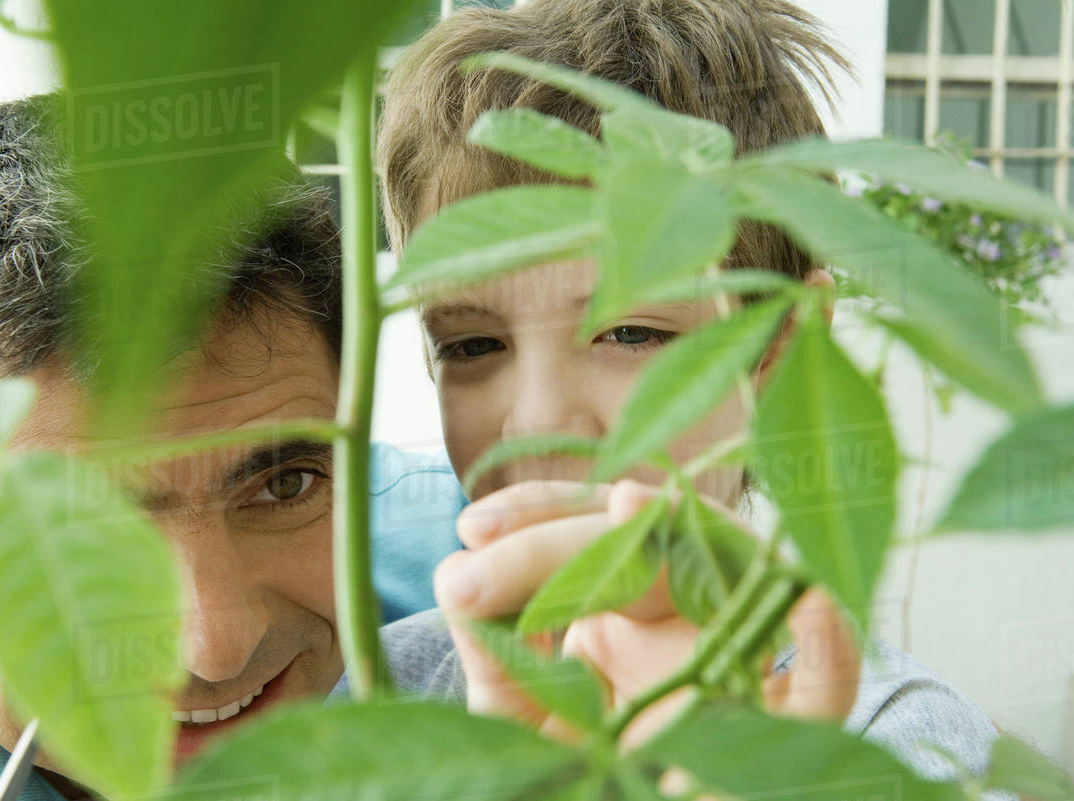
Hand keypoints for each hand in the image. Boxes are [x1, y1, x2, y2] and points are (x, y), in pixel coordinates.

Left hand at [434, 479, 860, 751]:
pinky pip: (825, 690)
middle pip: (649, 545)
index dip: (539, 517)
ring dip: (679, 538)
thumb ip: (494, 648)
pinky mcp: (780, 737)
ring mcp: (734, 671)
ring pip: (729, 578)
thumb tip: (456, 570)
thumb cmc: (570, 779)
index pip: (595, 537)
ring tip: (625, 503)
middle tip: (475, 565)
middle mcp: (682, 632)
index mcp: (623, 623)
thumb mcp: (514, 717)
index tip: (472, 528)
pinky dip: (826, 647)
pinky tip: (808, 598)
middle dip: (561, 540)